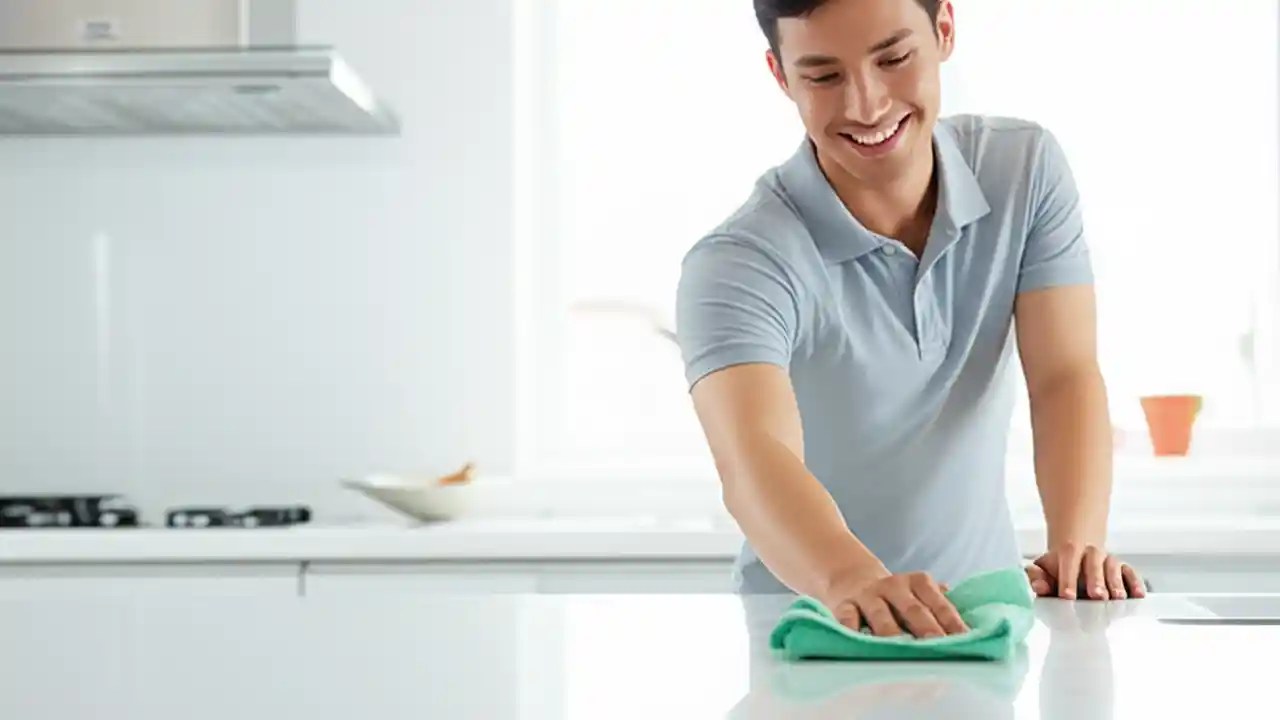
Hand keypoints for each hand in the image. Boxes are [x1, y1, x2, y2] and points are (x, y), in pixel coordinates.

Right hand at [819, 569, 970, 637]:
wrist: (851, 579)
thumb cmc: (895, 597)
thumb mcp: (919, 594)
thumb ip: (941, 607)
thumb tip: (971, 629)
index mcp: (918, 583)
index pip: (939, 604)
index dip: (952, 623)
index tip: (965, 641)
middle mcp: (894, 587)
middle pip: (913, 609)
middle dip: (927, 629)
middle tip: (938, 647)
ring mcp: (869, 596)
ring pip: (881, 615)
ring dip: (891, 633)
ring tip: (900, 650)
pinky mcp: (844, 605)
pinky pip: (847, 617)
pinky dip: (851, 628)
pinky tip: (856, 640)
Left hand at [1025, 541, 1146, 599]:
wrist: (1078, 548)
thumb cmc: (1059, 565)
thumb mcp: (1044, 568)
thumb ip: (1037, 577)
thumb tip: (1038, 586)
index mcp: (1069, 551)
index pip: (1068, 564)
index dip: (1067, 580)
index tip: (1067, 596)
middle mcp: (1090, 553)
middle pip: (1093, 565)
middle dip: (1095, 581)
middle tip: (1096, 597)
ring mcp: (1108, 560)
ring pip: (1113, 569)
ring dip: (1116, 583)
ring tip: (1116, 598)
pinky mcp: (1123, 568)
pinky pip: (1131, 573)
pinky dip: (1135, 583)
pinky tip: (1138, 595)